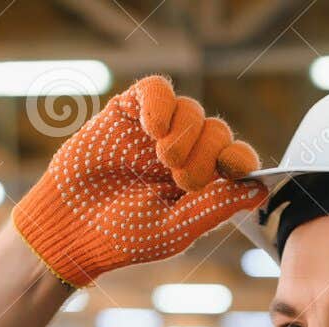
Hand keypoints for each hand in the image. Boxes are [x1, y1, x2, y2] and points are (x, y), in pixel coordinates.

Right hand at [12, 74, 268, 287]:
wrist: (68, 229)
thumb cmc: (121, 236)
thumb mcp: (176, 228)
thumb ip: (217, 207)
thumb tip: (260, 190)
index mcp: (199, 184)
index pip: (235, 158)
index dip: (240, 159)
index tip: (235, 169)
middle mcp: (182, 153)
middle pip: (217, 130)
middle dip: (208, 153)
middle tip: (183, 179)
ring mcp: (154, 132)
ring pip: (191, 109)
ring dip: (186, 133)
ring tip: (163, 159)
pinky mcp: (127, 113)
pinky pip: (156, 89)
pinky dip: (161, 102)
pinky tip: (153, 128)